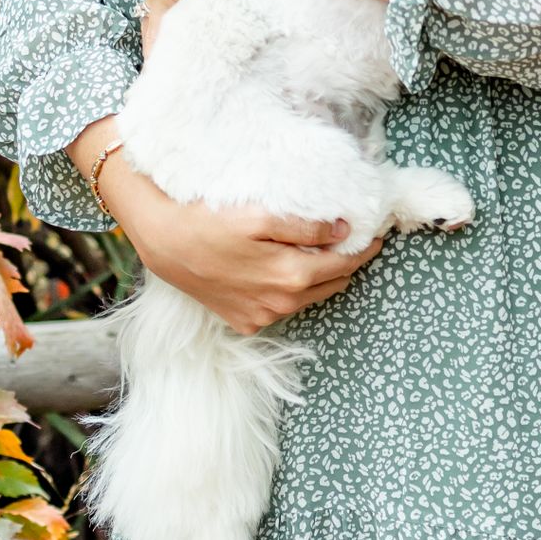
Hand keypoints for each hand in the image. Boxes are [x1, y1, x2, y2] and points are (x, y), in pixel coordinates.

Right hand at [118, 173, 383, 335]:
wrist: (164, 242)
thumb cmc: (210, 221)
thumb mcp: (260, 216)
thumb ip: (305, 227)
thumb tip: (342, 231)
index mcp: (291, 277)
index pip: (344, 264)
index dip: (364, 249)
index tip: (376, 235)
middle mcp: (281, 304)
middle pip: (332, 285)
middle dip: (346, 264)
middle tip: (353, 242)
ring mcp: (262, 317)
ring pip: (308, 298)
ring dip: (319, 278)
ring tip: (321, 254)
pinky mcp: (245, 322)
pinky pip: (280, 307)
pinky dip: (290, 291)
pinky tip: (282, 270)